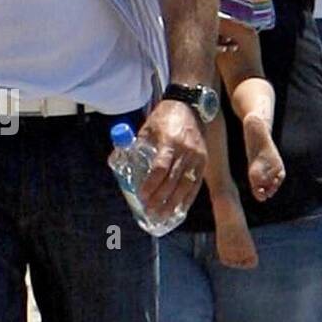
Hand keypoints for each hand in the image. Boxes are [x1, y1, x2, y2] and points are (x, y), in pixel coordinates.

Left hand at [137, 98, 207, 218]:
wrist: (189, 106)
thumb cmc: (164, 118)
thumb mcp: (147, 129)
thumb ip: (136, 147)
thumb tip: (118, 162)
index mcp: (169, 141)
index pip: (160, 167)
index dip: (151, 184)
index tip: (142, 196)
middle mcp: (185, 150)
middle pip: (173, 180)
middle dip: (161, 198)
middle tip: (150, 211)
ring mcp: (197, 156)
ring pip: (185, 185)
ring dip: (173, 203)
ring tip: (162, 215)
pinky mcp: (203, 161)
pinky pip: (195, 184)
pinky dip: (187, 198)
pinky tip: (179, 209)